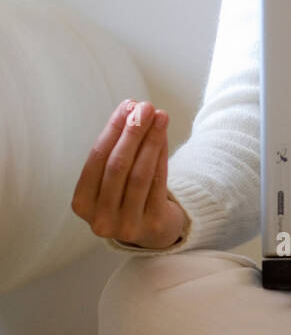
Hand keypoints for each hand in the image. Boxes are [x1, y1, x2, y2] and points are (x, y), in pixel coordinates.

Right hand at [71, 99, 186, 249]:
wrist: (153, 229)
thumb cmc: (127, 193)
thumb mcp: (112, 176)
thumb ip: (117, 146)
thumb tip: (131, 107)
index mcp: (81, 203)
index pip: (97, 158)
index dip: (113, 129)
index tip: (128, 105)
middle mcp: (100, 219)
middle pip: (117, 166)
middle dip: (133, 132)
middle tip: (146, 107)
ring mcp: (125, 226)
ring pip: (139, 174)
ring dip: (151, 140)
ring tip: (161, 116)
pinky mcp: (151, 225)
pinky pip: (158, 184)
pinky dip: (162, 156)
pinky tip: (164, 136)